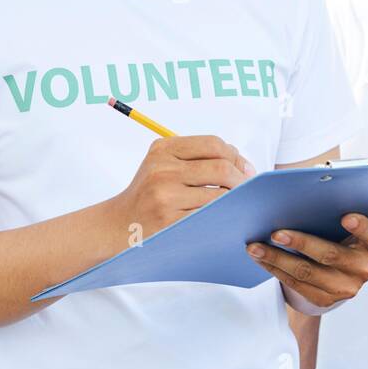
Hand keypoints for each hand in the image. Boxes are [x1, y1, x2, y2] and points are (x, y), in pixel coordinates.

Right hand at [108, 135, 254, 242]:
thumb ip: (196, 157)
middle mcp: (162, 168)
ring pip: (219, 194)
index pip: (213, 144)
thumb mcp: (162, 164)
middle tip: (250, 190)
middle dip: (242, 180)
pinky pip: (210, 216)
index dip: (236, 156)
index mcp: (163, 149)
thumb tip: (242, 163)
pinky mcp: (169, 220)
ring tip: (239, 205)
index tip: (245, 169)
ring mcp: (165, 195)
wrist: (117, 224)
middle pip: (221, 167)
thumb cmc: (148, 194)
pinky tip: (226, 218)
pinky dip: (224, 216)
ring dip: (236, 201)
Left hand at [247, 213, 367, 307]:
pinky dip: (276, 270)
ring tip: (255, 247)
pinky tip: (261, 259)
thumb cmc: (338, 234)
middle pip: (329, 255)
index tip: (345, 217)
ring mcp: (345, 287)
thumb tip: (307, 184)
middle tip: (275, 233)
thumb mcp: (343, 221)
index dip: (361, 226)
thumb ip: (333, 207)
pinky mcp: (326, 299)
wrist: (339, 270)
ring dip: (277, 259)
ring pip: (307, 272)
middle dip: (300, 242)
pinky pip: (297, 285)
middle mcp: (362, 268)